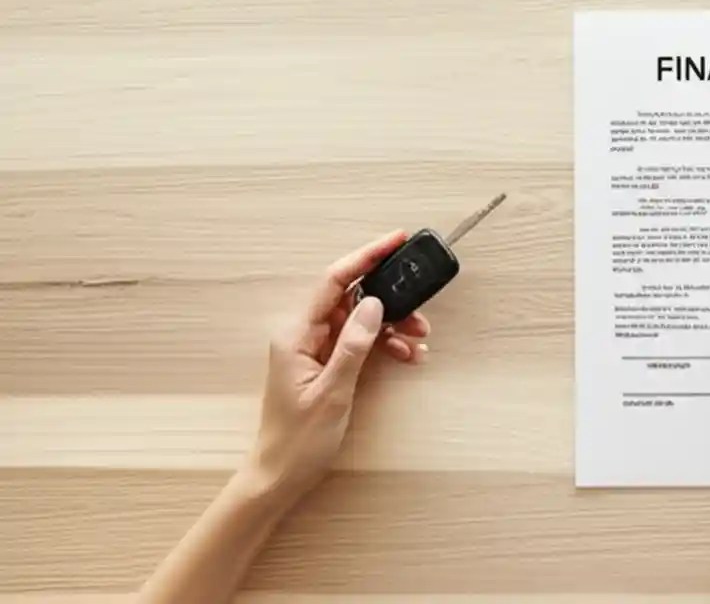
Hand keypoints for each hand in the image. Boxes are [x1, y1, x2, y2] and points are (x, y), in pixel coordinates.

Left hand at [245, 230, 429, 501]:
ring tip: (419, 339)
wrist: (279, 476)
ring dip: (392, 325)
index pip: (334, 281)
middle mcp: (304, 334)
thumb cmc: (299, 441)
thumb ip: (353, 345)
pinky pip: (359, 341)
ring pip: (360, 320)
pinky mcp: (326, 363)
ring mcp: (315, 348)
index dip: (366, 257)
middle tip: (422, 311)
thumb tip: (373, 304)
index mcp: (296, 334)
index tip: (396, 241)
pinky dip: (384, 344)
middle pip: (351, 297)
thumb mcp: (332, 393)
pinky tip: (407, 354)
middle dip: (390, 299)